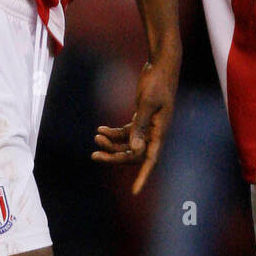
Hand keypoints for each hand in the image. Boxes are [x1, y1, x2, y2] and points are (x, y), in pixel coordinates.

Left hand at [92, 55, 178, 194]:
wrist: (162, 64)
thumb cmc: (157, 81)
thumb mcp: (147, 103)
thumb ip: (140, 127)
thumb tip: (134, 150)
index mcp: (160, 131)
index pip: (150, 160)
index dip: (142, 177)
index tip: (134, 192)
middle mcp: (156, 132)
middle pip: (134, 153)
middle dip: (114, 156)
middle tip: (94, 156)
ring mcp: (149, 125)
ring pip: (129, 143)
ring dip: (112, 144)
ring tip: (96, 137)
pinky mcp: (143, 117)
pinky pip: (127, 132)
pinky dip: (114, 132)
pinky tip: (101, 129)